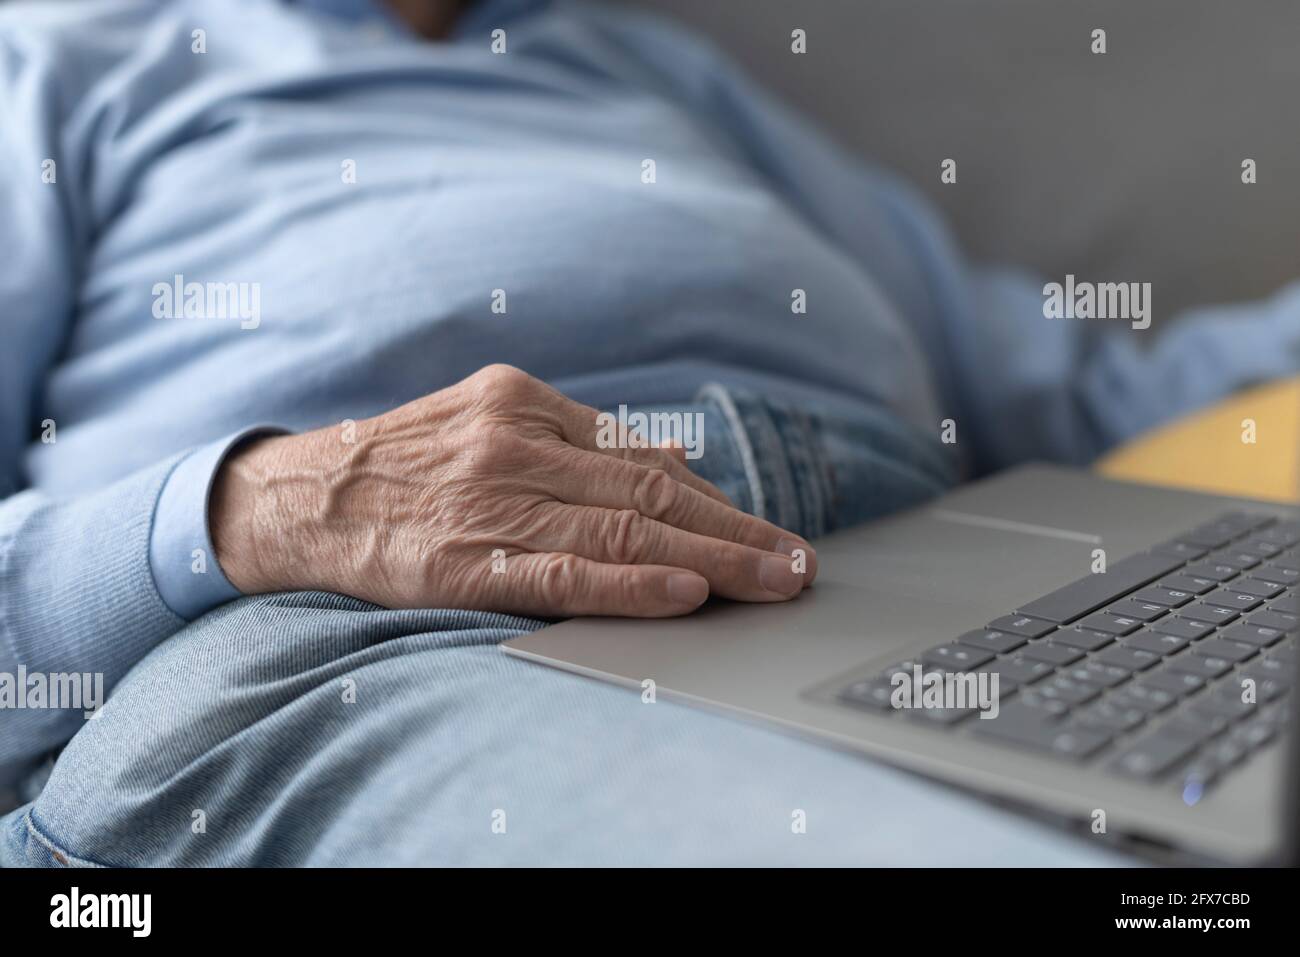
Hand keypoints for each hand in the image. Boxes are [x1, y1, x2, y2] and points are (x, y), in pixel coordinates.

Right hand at [210, 365, 816, 617]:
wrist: (301, 494)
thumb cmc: (407, 462)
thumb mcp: (490, 420)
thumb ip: (582, 439)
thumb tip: (676, 453)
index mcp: (526, 401)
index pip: (645, 455)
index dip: (715, 499)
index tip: (766, 530)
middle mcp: (517, 440)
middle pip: (651, 489)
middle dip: (737, 530)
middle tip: (798, 563)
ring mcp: (492, 497)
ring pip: (624, 526)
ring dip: (713, 558)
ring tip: (773, 582)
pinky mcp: (464, 556)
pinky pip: (565, 569)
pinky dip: (633, 581)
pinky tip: (687, 593)